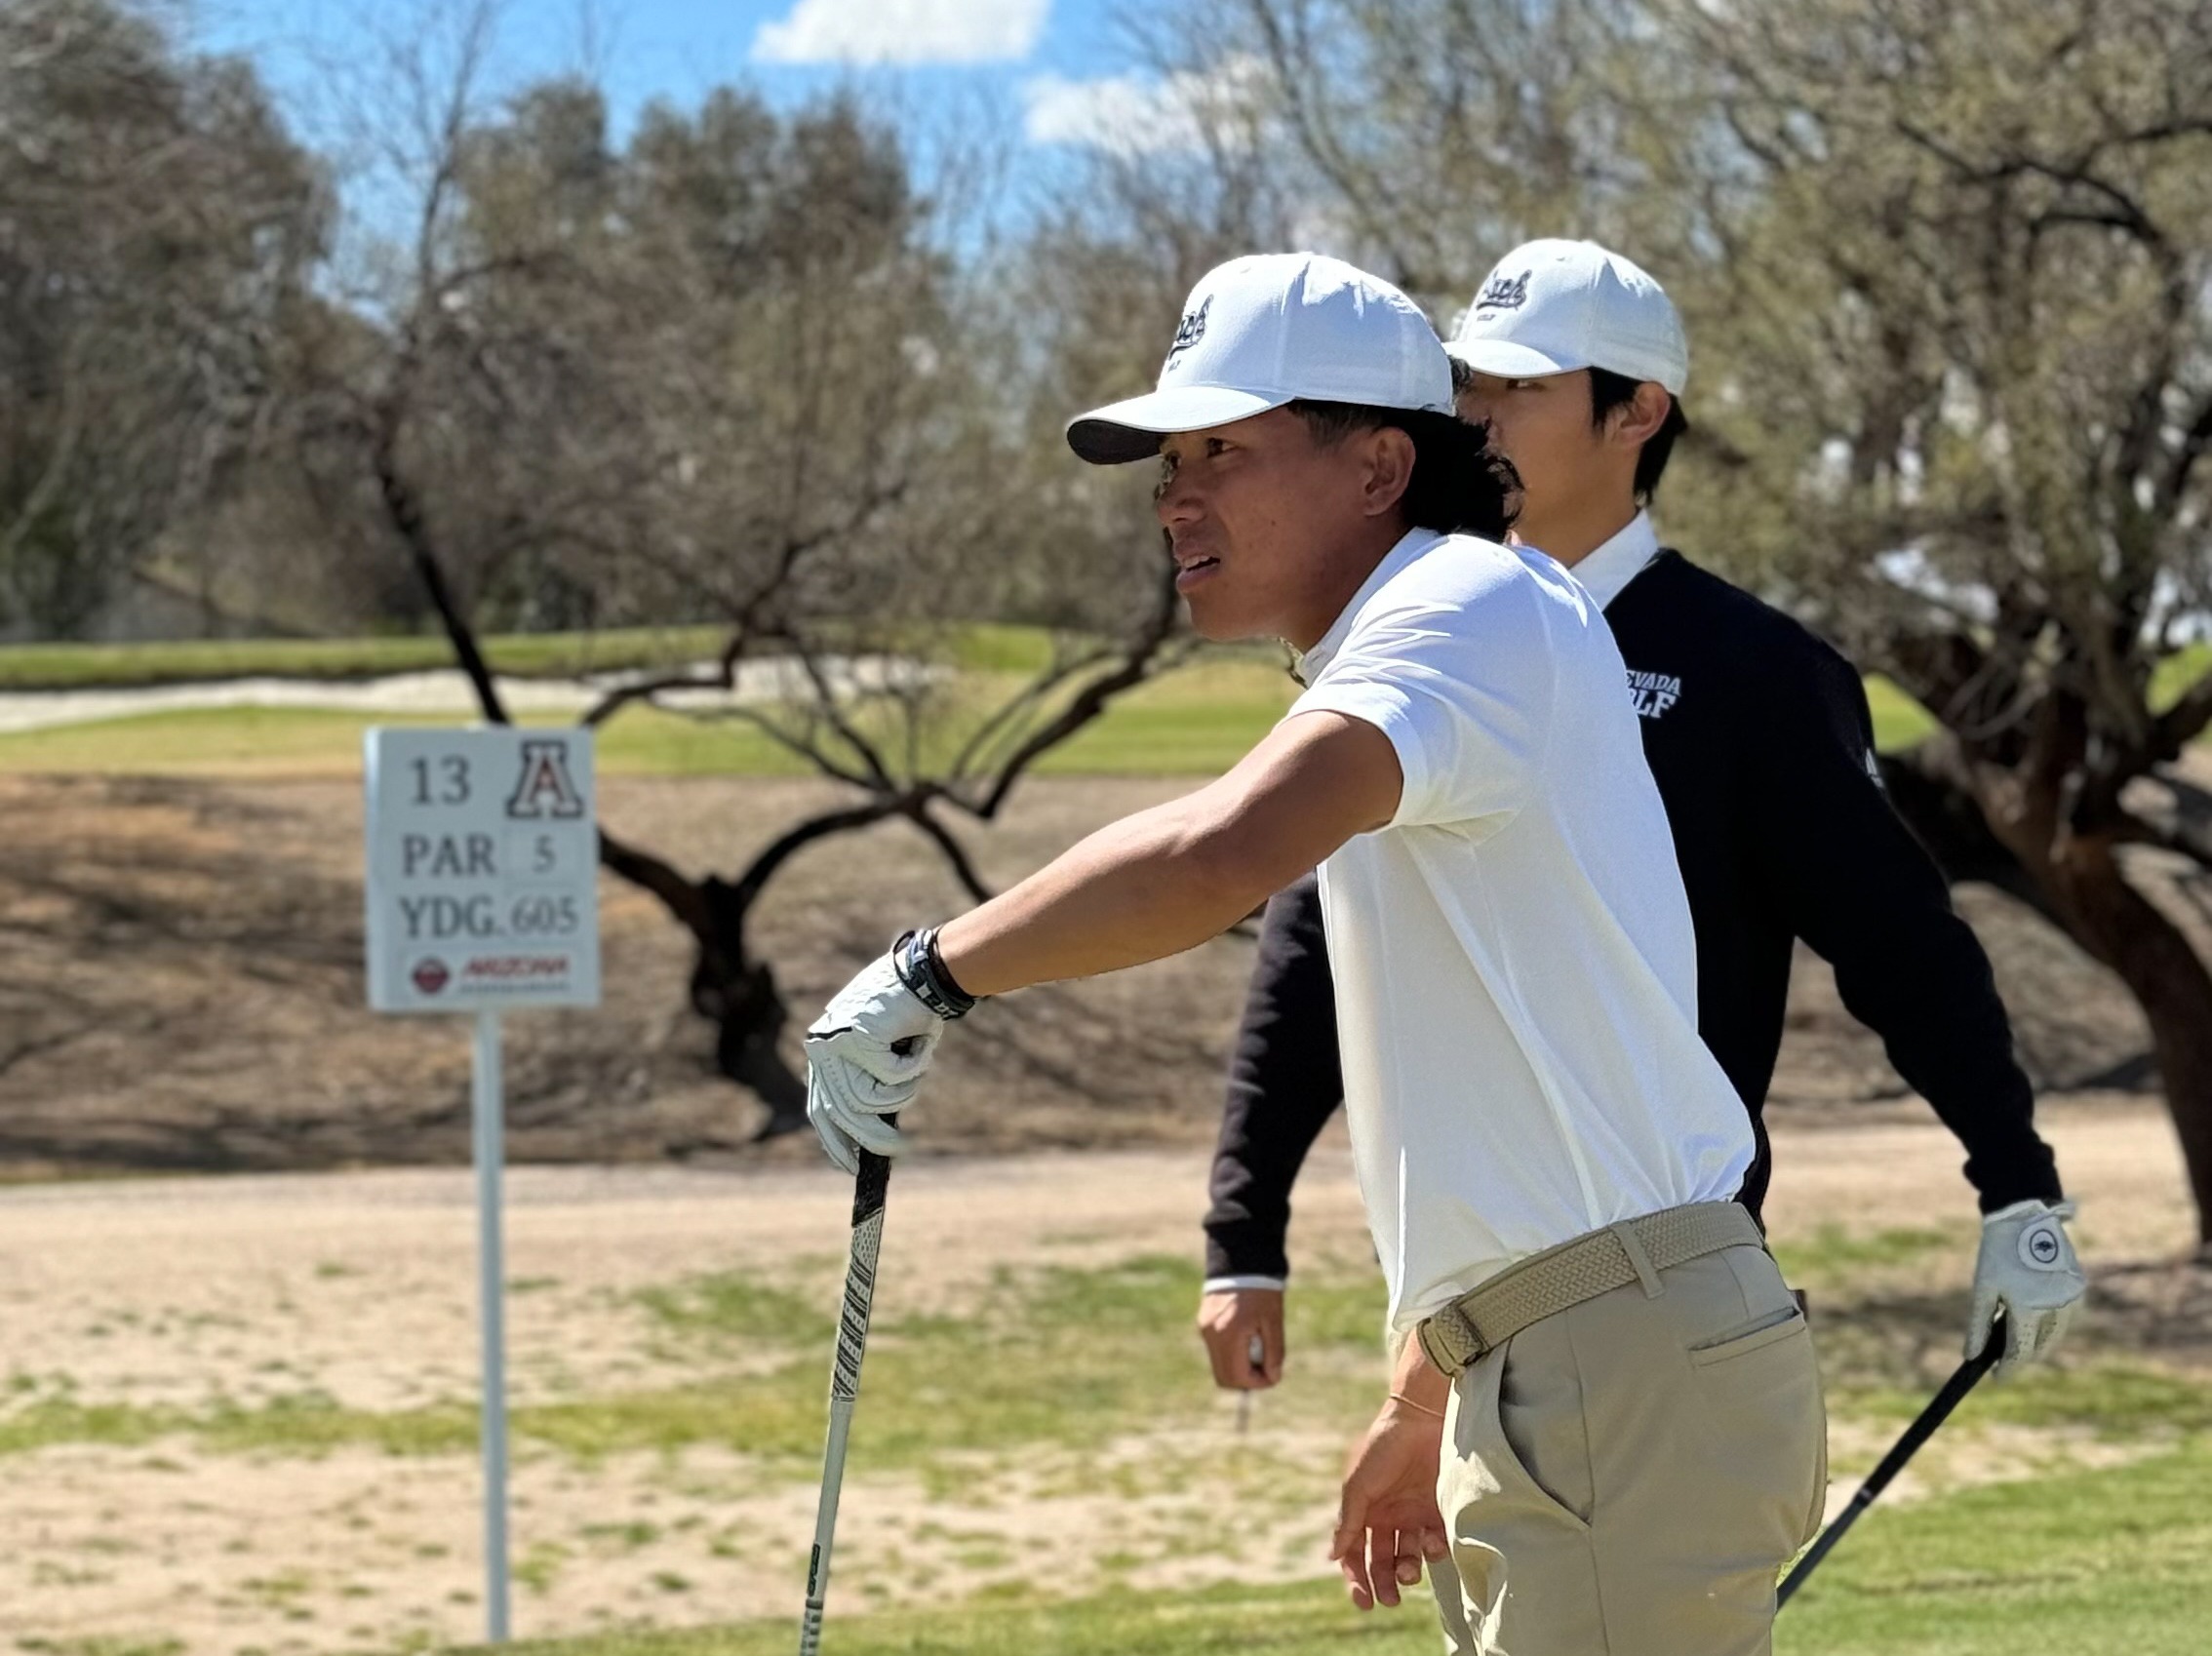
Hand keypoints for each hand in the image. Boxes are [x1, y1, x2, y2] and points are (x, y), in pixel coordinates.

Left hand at [804, 952, 943, 1173]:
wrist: (920, 972)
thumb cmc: (906, 1012)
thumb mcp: (881, 1052)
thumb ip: (869, 1083)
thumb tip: (871, 1135)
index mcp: (822, 1055)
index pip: (819, 1108)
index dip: (835, 1140)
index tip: (850, 1165)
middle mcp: (822, 1050)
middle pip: (842, 1113)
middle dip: (872, 1138)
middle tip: (900, 1151)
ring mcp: (837, 1045)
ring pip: (870, 1100)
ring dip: (904, 1092)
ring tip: (920, 1067)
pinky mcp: (858, 1040)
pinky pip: (892, 1078)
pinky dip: (915, 1067)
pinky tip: (921, 1044)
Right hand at [1197, 1288, 1285, 1390]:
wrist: (1241, 1261)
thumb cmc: (1261, 1291)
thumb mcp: (1273, 1321)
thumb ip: (1274, 1352)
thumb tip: (1273, 1377)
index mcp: (1229, 1335)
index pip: (1237, 1377)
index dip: (1257, 1382)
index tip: (1273, 1374)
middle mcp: (1212, 1335)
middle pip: (1224, 1377)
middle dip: (1246, 1379)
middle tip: (1265, 1366)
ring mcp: (1205, 1329)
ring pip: (1219, 1365)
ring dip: (1239, 1366)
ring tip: (1257, 1346)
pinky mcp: (1203, 1323)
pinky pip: (1216, 1350)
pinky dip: (1232, 1353)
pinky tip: (1246, 1336)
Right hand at [1329, 1399, 1448, 1610]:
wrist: (1422, 1420)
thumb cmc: (1383, 1447)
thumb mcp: (1358, 1484)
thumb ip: (1348, 1520)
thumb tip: (1332, 1556)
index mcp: (1365, 1512)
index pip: (1356, 1554)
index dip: (1357, 1579)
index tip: (1363, 1600)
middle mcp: (1389, 1518)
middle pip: (1384, 1562)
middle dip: (1386, 1584)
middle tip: (1391, 1600)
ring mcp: (1415, 1516)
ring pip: (1411, 1557)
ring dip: (1410, 1571)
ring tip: (1411, 1570)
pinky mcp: (1439, 1512)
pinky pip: (1437, 1543)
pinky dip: (1435, 1551)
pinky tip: (1432, 1543)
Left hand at [1968, 1199, 2085, 1376]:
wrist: (2025, 1216)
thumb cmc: (1999, 1252)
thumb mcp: (1983, 1289)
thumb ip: (1978, 1325)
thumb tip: (1970, 1356)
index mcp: (2031, 1309)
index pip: (2020, 1353)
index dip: (2008, 1369)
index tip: (1997, 1379)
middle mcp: (2057, 1308)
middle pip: (2040, 1347)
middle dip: (2023, 1358)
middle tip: (2003, 1363)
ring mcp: (2072, 1299)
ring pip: (2057, 1335)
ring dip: (2039, 1344)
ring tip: (2018, 1345)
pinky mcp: (2078, 1288)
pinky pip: (2067, 1318)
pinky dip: (2052, 1326)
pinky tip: (2036, 1324)